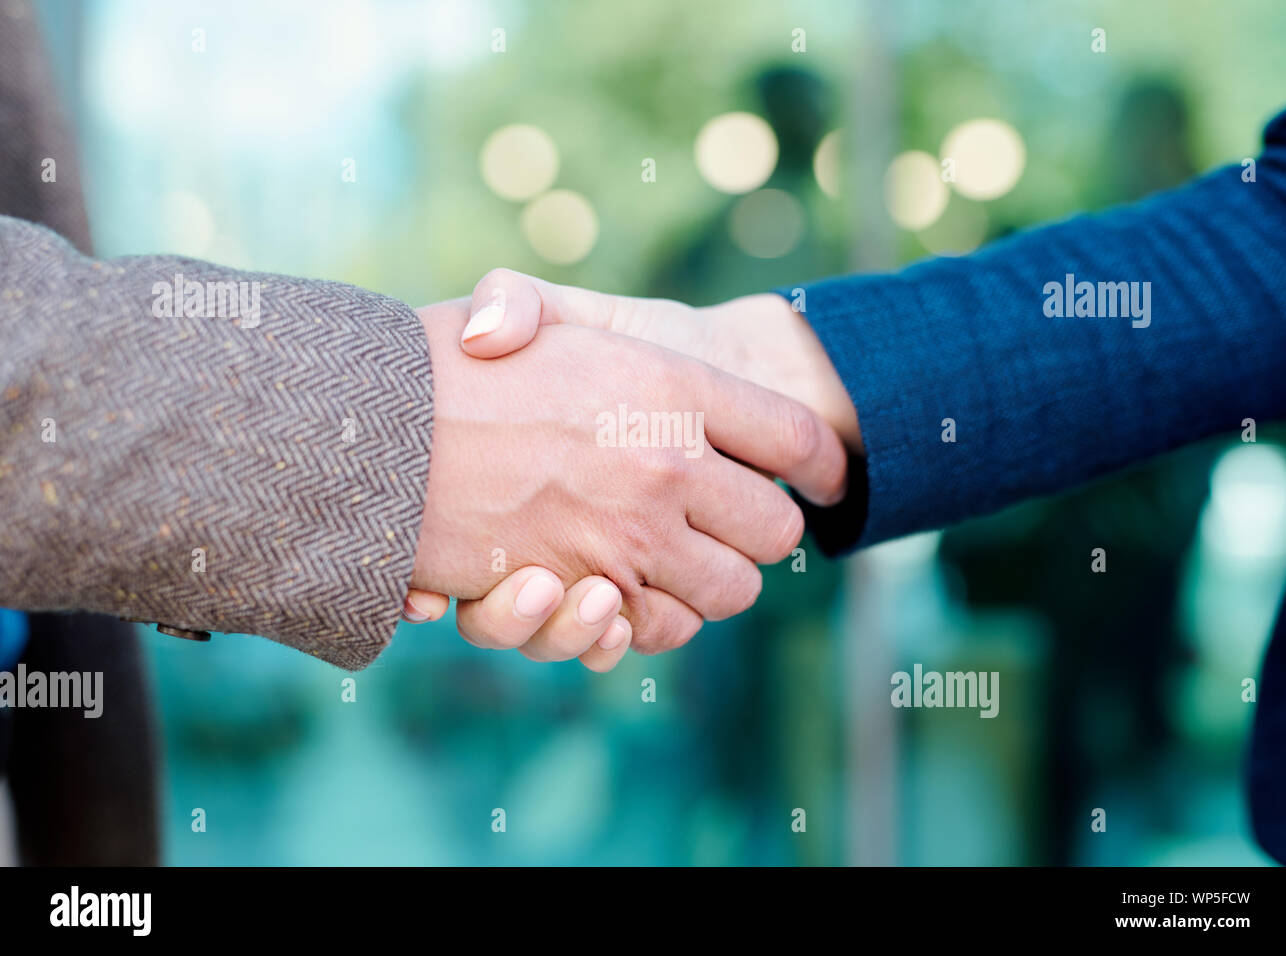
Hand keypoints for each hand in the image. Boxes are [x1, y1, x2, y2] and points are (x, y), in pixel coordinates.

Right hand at [405, 298, 846, 654]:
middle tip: (733, 520)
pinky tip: (621, 598)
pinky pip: (658, 630)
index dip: (819, 462)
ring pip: (728, 591)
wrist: (363, 444)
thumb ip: (570, 310)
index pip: (795, 436)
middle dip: (763, 533)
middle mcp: (665, 466)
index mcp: (669, 384)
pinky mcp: (587, 595)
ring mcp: (631, 539)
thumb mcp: (513, 308)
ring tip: (675, 559)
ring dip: (711, 584)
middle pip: (775, 529)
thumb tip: (570, 350)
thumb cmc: (435, 370)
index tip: (821, 475)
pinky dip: (651, 625)